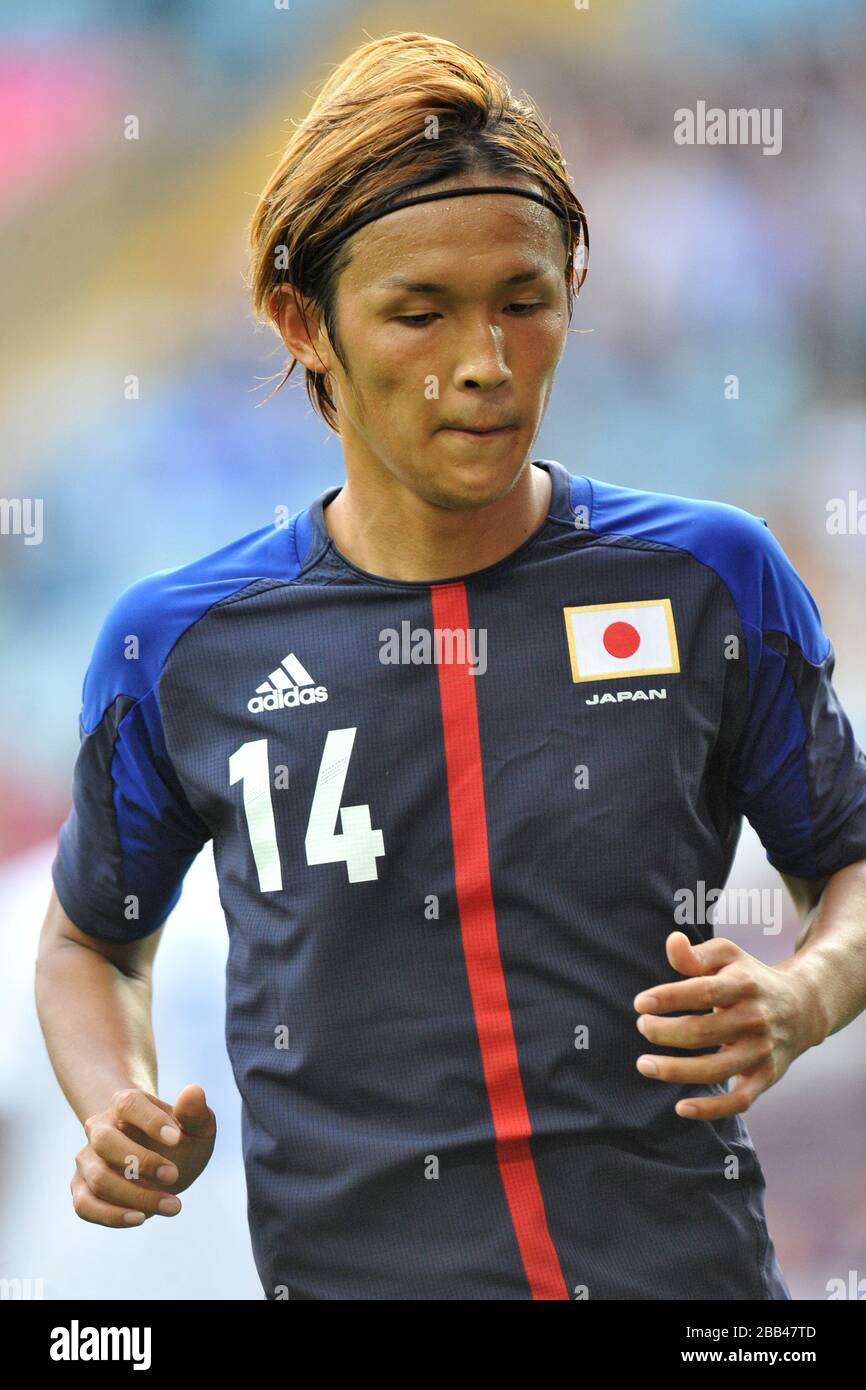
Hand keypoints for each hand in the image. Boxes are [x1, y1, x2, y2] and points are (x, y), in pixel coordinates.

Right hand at [71, 1083, 215, 1226]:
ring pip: (98, 1178)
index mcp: (126, 1103)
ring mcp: (87, 1159)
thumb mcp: (197, 1126)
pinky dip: (111, 1215)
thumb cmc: (179, 1140)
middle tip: (174, 1175)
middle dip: (140, 1162)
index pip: (128, 1104)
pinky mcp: (82, 1188)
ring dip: (136, 1196)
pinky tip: (141, 1218)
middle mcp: (100, 1128)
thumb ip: (195, 1112)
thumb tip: (193, 1091)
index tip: (176, 1139)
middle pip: (105, 1141)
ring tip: (173, 1205)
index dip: (150, 1121)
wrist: (162, 1161)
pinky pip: (85, 1205)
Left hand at [632, 931, 816, 1119]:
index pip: (704, 991)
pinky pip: (739, 1100)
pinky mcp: (765, 1077)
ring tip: (644, 1065)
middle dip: (665, 1033)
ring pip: (716, 1069)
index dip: (669, 997)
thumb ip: (696, 954)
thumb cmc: (749, 978)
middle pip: (704, 1032)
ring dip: (676, 1071)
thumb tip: (672, 942)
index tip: (640, 1003)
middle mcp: (755, 1019)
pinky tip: (681, 1108)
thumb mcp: (728, 957)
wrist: (802, 1008)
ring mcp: (761, 1051)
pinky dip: (711, 1109)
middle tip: (642, 1027)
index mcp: (744, 986)